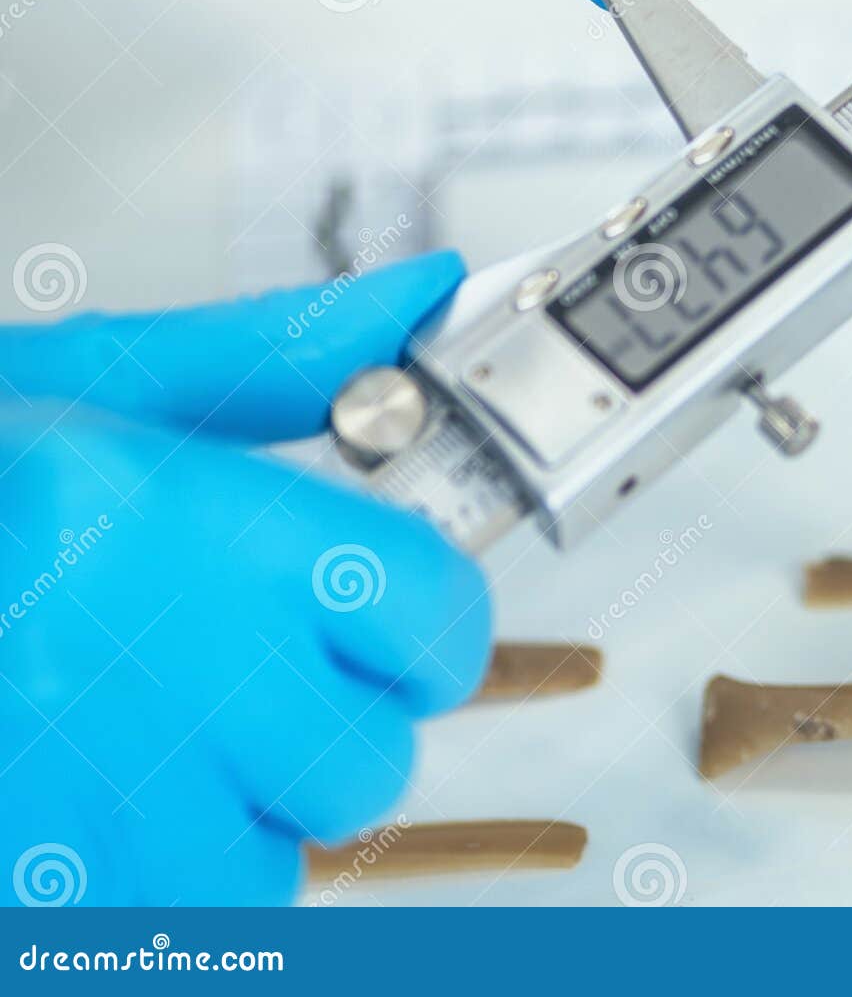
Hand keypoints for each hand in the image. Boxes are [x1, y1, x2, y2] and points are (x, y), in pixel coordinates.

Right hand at [0, 255, 490, 905]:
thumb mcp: (100, 381)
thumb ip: (280, 356)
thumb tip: (422, 294)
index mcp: (209, 523)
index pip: (439, 618)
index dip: (429, 625)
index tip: (390, 616)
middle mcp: (171, 666)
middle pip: (369, 765)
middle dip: (324, 726)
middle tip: (236, 669)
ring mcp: (96, 802)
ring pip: (268, 867)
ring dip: (226, 819)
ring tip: (134, 732)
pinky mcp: (34, 898)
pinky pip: (159, 928)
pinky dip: (135, 882)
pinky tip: (76, 792)